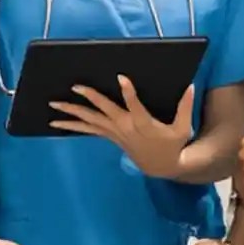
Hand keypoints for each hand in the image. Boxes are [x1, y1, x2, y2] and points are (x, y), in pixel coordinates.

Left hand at [49, 76, 193, 178]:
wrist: (160, 167)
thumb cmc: (173, 144)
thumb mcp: (183, 128)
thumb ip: (185, 106)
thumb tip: (190, 85)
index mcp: (144, 123)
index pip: (135, 105)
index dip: (128, 92)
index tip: (121, 77)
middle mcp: (125, 127)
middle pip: (105, 110)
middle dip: (90, 97)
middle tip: (76, 85)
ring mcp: (115, 133)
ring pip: (90, 121)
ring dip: (71, 113)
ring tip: (53, 105)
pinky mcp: (109, 136)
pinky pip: (88, 130)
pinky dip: (72, 126)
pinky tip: (56, 123)